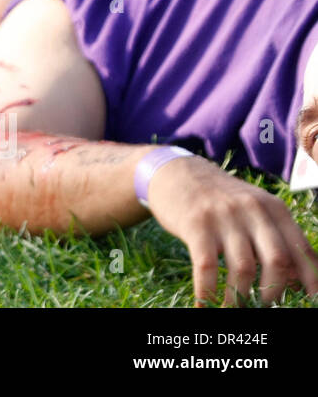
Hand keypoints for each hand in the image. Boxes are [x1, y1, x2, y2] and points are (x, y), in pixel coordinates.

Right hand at [146, 155, 317, 305]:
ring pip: (244, 268)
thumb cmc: (221, 200)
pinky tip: (205, 303)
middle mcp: (252, 209)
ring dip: (241, 297)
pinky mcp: (195, 225)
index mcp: (273, 208)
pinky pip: (207, 267)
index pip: (301, 249)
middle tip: (265, 304)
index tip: (311, 301)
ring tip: (236, 308)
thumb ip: (276, 236)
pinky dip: (208, 291)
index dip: (310, 279)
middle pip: (277, 261)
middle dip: (274, 291)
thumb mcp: (254, 208)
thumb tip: (297, 280)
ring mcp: (223, 216)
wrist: (177, 172)